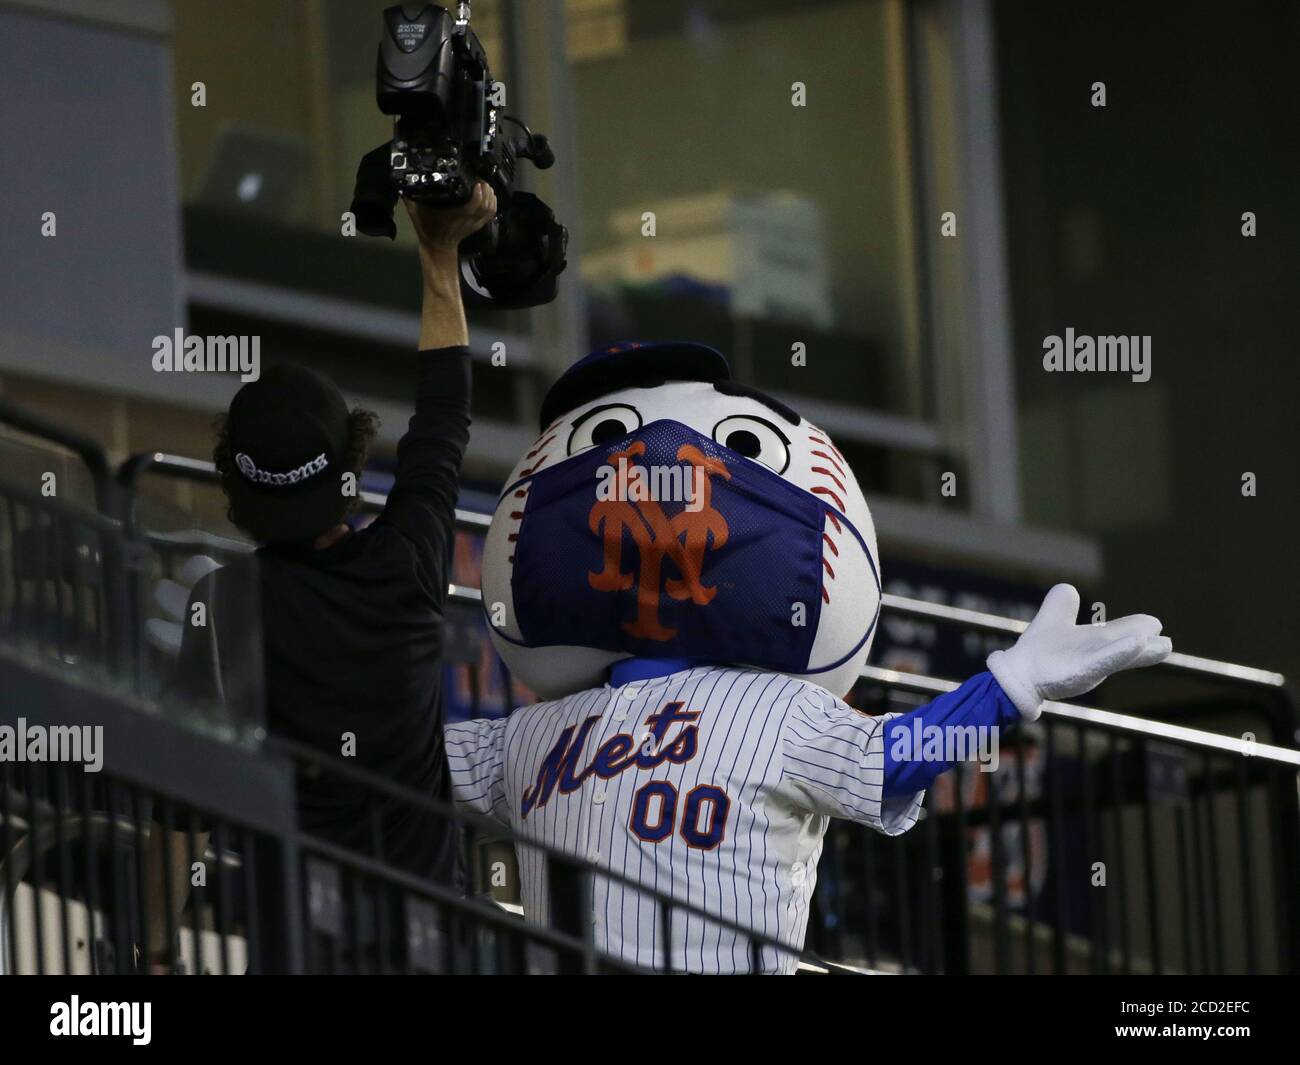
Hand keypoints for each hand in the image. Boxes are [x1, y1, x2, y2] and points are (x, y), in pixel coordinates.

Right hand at [404, 181, 496, 254]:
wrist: (438, 248)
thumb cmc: (428, 230)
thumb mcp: (416, 215)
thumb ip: (410, 200)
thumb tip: (401, 184)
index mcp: (454, 217)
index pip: (472, 206)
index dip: (478, 193)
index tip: (476, 182)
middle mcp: (467, 221)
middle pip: (485, 206)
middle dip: (486, 190)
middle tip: (480, 179)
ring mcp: (474, 224)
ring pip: (490, 209)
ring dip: (491, 196)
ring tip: (485, 184)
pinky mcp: (478, 225)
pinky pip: (491, 214)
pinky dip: (493, 203)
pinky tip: (489, 194)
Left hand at [987, 583, 1171, 720]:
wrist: (1019, 675)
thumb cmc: (1040, 654)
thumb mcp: (1053, 620)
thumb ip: (1062, 605)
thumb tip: (1069, 588)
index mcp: (1095, 642)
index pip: (1122, 635)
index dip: (1137, 630)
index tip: (1154, 625)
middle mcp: (1097, 654)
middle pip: (1127, 646)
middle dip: (1146, 643)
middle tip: (1166, 643)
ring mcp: (1090, 663)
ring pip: (1121, 655)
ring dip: (1142, 650)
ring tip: (1165, 645)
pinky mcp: (1081, 670)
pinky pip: (1104, 661)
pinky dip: (1120, 653)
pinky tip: (1137, 644)